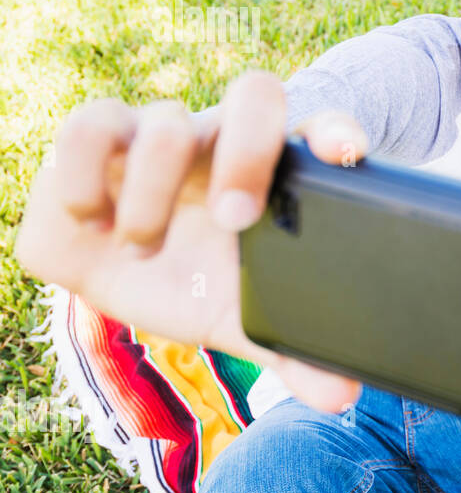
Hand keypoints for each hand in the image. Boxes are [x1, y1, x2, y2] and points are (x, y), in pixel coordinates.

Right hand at [14, 70, 369, 412]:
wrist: (127, 273)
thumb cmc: (207, 283)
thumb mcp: (249, 317)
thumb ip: (294, 352)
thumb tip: (341, 396)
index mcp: (278, 172)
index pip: (321, 126)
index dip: (336, 131)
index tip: (345, 155)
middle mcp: (227, 139)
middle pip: (255, 96)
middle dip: (248, 155)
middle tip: (234, 220)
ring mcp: (163, 131)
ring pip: (168, 120)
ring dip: (155, 187)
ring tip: (144, 246)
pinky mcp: (97, 139)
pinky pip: (88, 126)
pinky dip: (84, 174)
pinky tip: (93, 220)